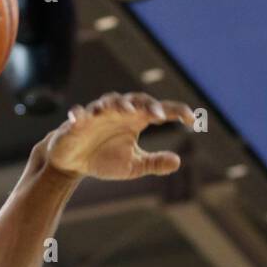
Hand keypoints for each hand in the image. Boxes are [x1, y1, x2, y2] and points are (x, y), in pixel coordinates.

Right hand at [43, 92, 195, 181]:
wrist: (73, 162)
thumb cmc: (104, 159)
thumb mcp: (133, 166)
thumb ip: (154, 162)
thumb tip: (178, 161)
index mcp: (135, 120)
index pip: (159, 111)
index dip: (176, 113)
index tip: (193, 120)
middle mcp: (118, 113)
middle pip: (137, 101)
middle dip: (148, 106)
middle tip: (159, 116)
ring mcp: (97, 115)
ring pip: (109, 102)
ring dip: (118, 104)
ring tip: (127, 110)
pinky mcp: (77, 122)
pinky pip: (78, 115)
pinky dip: (79, 114)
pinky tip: (79, 117)